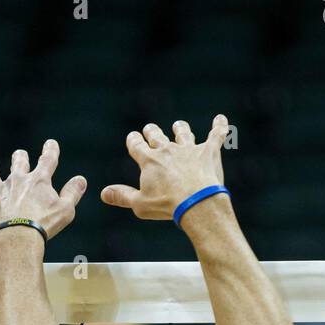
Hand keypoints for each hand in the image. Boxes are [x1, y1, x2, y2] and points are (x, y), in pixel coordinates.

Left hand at [0, 141, 85, 242]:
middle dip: (20, 157)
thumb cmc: (43, 225)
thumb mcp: (65, 210)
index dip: (50, 150)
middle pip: (17, 161)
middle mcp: (17, 180)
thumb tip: (81, 179)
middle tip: (20, 155)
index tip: (51, 144)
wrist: (15, 237)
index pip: (48, 159)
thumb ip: (72, 193)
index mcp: (38, 180)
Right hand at [101, 116, 229, 220]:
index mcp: (149, 160)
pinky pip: (216, 135)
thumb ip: (122, 196)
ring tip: (178, 125)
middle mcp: (168, 150)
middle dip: (152, 132)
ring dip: (180, 129)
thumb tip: (103, 193)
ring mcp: (189, 149)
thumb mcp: (140, 204)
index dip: (133, 141)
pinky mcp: (209, 152)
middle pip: (157, 136)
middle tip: (150, 129)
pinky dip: (219, 126)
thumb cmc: (166, 204)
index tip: (132, 138)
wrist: (196, 202)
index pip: (137, 145)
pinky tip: (221, 119)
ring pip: (183, 133)